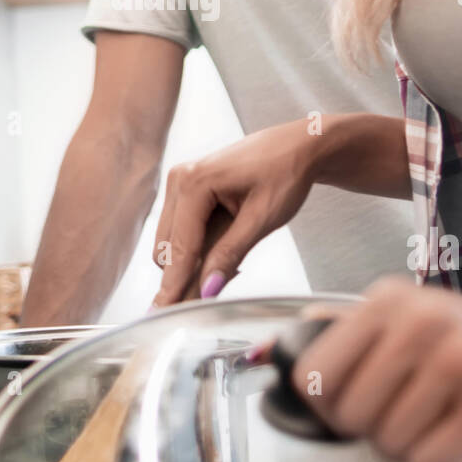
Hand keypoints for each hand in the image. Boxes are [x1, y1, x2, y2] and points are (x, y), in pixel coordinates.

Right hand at [152, 119, 316, 306]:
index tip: (163, 314)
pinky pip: (181, 230)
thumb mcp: (262, 219)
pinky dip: (197, 248)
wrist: (298, 147)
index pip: (179, 247)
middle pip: (167, 248)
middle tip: (216, 292)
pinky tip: (223, 250)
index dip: (173, 284)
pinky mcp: (187, 189)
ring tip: (231, 265)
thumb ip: (230, 254)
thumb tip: (208, 289)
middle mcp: (179, 179)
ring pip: (170, 242)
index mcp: (194, 182)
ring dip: (192, 262)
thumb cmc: (286, 173)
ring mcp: (180, 183)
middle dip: (185, 275)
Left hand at [290, 278, 461, 461]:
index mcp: (389, 299)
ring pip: (390, 446)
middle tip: (421, 415)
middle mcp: (421, 322)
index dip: (327, 407)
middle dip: (378, 433)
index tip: (357, 409)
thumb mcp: (416, 321)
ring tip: (453, 422)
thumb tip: (273, 354)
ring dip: (418, 451)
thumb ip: (350, 339)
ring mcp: (461, 362)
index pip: (312, 372)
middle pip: (349, 417)